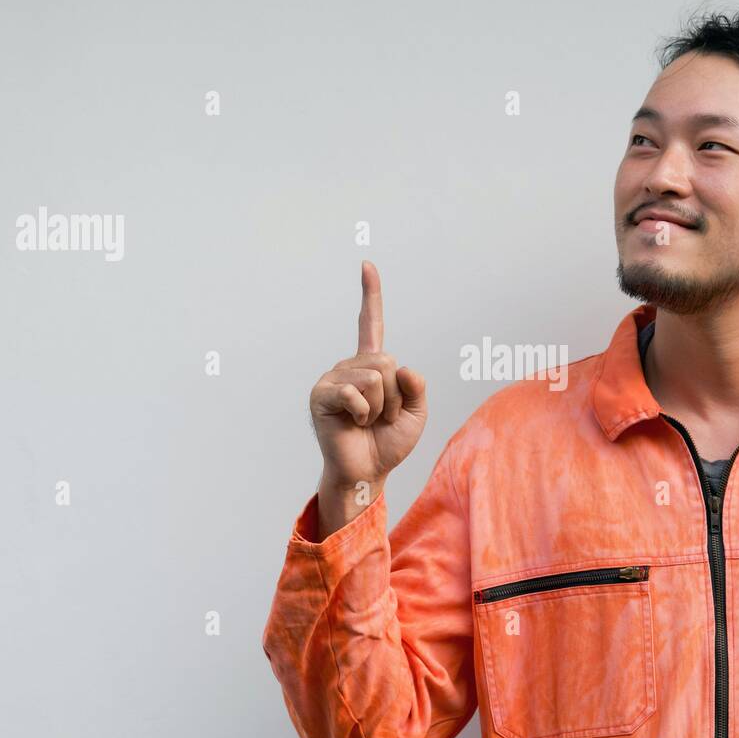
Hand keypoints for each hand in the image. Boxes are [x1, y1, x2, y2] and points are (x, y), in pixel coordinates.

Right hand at [309, 260, 427, 501]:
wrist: (368, 472)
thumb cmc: (389, 443)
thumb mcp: (417, 413)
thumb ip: (417, 387)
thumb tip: (401, 368)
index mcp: (372, 365)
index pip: (371, 324)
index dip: (370, 294)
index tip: (367, 265)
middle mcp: (351, 366)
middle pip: (387, 360)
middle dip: (395, 395)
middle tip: (383, 416)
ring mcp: (334, 378)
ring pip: (376, 377)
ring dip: (381, 407)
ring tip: (368, 422)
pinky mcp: (321, 394)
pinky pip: (355, 392)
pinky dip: (364, 412)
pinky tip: (354, 423)